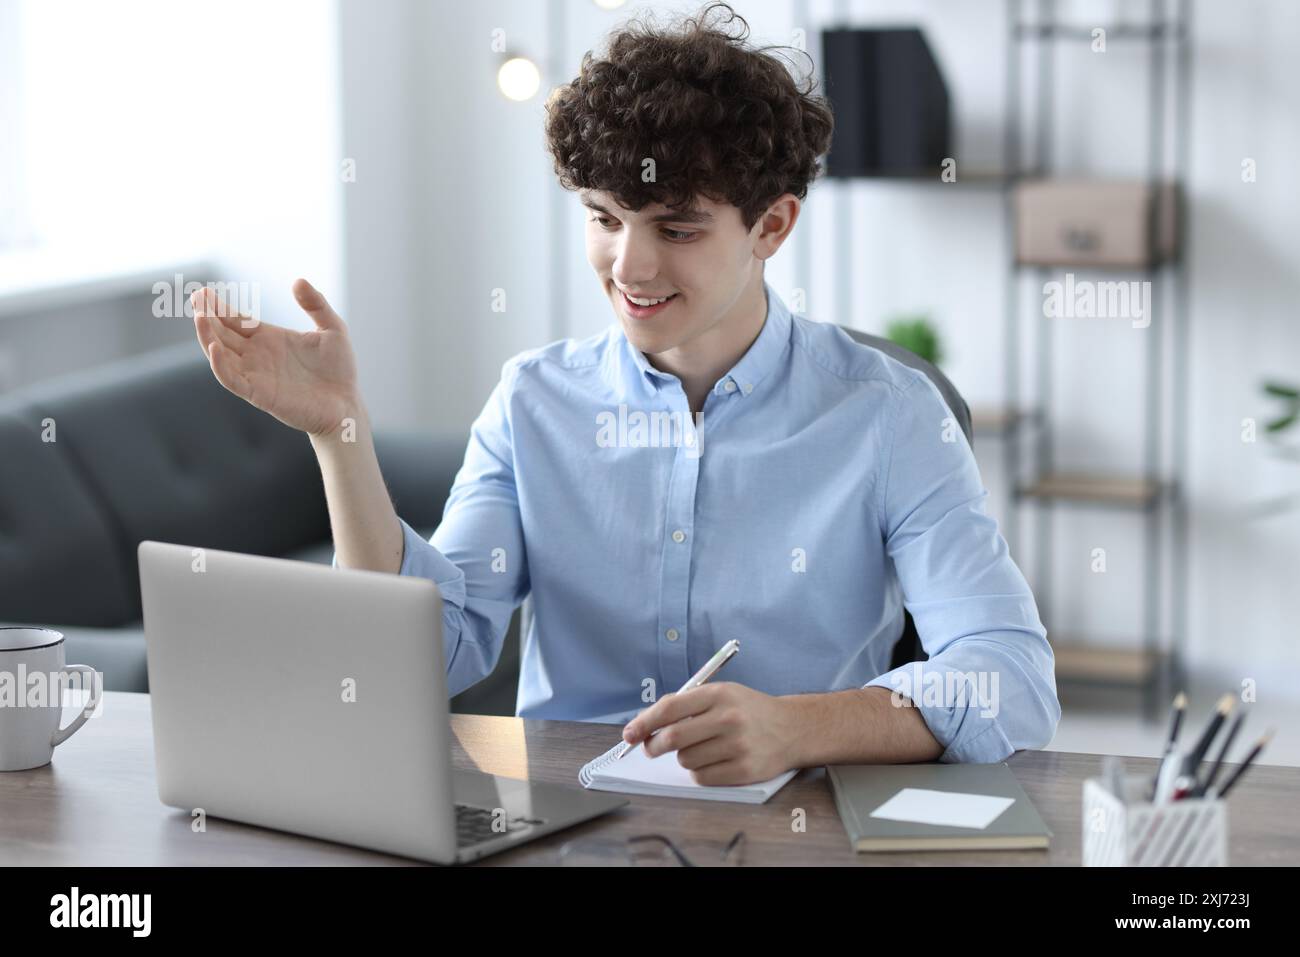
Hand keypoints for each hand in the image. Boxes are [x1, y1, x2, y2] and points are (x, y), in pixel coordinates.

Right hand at [192, 279, 359, 437]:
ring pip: (220, 354)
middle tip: (196, 297)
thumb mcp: (332, 328)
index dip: (218, 307)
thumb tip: (298, 280)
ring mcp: (255, 374)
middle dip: (206, 316)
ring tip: (200, 317)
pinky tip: (215, 348)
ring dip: (207, 336)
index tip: (203, 291)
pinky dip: (220, 365)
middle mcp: (256, 355)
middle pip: (221, 333)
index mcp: (268, 338)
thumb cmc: (339, 370)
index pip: (234, 320)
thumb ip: (315, 304)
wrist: (347, 404)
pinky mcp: (259, 394)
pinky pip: (232, 380)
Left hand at [620, 683, 803, 786]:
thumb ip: (687, 705)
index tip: (628, 734)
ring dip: (684, 758)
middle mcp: (728, 718)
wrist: (793, 728)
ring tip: (702, 749)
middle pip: (672, 737)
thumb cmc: (749, 711)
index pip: (670, 708)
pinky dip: (699, 772)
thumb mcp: (723, 694)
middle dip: (653, 746)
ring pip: (686, 760)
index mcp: (719, 694)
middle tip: (650, 748)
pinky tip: (714, 761)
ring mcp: (737, 746)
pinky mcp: (744, 771)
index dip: (644, 722)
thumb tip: (645, 725)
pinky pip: (702, 777)